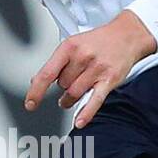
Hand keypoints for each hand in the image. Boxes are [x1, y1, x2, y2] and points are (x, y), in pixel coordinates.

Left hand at [24, 11, 156, 128]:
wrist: (127, 35)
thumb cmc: (99, 41)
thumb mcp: (73, 44)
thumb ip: (55, 63)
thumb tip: (35, 81)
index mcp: (69, 47)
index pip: (47, 74)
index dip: (36, 91)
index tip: (31, 104)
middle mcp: (82, 57)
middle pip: (62, 85)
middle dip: (64, 86)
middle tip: (72, 79)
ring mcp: (96, 69)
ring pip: (74, 94)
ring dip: (71, 99)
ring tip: (74, 93)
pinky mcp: (109, 80)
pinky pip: (95, 100)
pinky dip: (86, 113)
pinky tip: (79, 122)